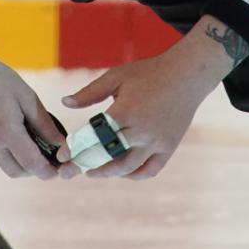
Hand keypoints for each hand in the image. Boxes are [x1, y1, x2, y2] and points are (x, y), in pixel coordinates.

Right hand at [0, 53, 63, 180]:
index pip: (32, 165)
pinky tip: (3, 127)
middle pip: (16, 172)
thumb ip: (45, 124)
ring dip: (16, 158)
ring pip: (2, 163)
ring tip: (23, 136)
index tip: (56, 169)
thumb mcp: (27, 97)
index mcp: (6, 131)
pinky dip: (1, 148)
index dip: (47, 171)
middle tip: (44, 156)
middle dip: (33, 169)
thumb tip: (60, 143)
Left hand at [56, 17, 237, 180]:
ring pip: (128, 168)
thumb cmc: (147, 74)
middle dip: (87, 164)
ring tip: (92, 171)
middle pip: (109, 155)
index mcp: (126, 111)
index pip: (95, 135)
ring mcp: (157, 141)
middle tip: (72, 168)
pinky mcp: (168, 148)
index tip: (63, 155)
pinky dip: (134, 175)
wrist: (186, 76)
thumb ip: (90, 92)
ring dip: (108, 173)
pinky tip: (121, 172)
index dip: (77, 147)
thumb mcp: (116, 77)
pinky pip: (150, 170)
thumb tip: (64, 103)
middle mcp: (142, 130)